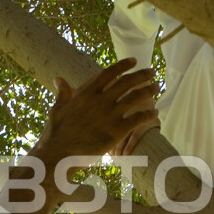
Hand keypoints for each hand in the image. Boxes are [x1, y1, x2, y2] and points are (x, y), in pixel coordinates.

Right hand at [31, 58, 159, 170]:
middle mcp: (101, 100)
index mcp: (87, 92)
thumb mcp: (58, 108)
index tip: (133, 61)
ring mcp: (110, 114)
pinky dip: (148, 114)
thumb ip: (63, 93)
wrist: (60, 153)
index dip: (123, 65)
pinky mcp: (116, 131)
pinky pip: (138, 119)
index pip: (109, 73)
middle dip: (142, 75)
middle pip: (127, 82)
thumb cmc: (56, 132)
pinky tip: (155, 112)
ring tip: (157, 88)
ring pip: (136, 97)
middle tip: (152, 72)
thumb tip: (58, 79)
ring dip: (149, 91)